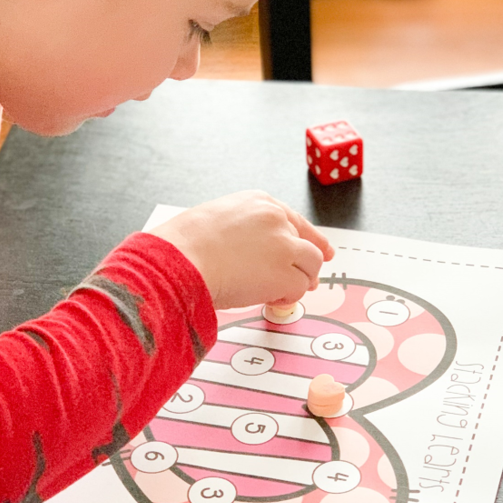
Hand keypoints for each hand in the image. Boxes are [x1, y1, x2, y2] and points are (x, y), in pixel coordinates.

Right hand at [148, 191, 333, 310]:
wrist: (180, 260)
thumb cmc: (185, 245)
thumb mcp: (218, 221)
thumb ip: (245, 232)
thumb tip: (254, 254)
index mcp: (259, 203)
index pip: (294, 220)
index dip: (310, 239)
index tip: (322, 250)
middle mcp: (276, 219)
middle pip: (308, 244)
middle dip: (306, 265)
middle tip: (305, 281)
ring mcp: (284, 244)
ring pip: (311, 266)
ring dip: (297, 282)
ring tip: (276, 293)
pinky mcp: (285, 271)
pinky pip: (298, 288)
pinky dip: (287, 297)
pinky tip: (269, 299)